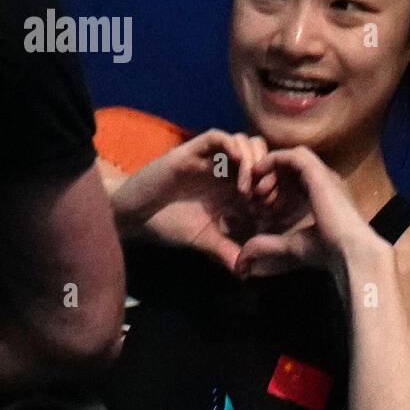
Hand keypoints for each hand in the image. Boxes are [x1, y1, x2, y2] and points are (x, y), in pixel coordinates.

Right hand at [112, 129, 272, 270]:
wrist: (134, 215)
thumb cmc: (168, 226)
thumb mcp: (203, 241)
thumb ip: (225, 251)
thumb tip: (247, 272)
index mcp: (233, 188)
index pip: (266, 175)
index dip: (275, 188)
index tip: (271, 210)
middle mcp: (225, 170)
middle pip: (261, 154)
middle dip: (268, 172)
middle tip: (262, 197)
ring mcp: (210, 159)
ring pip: (244, 142)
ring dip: (252, 160)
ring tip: (245, 188)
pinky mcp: (192, 151)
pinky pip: (218, 137)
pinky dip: (231, 144)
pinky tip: (235, 162)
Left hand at [234, 146, 384, 278]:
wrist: (350, 251)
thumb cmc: (327, 252)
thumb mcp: (290, 247)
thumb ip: (267, 247)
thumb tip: (242, 263)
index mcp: (325, 197)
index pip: (298, 180)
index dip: (276, 188)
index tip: (259, 205)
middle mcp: (327, 182)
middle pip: (294, 166)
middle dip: (270, 177)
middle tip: (253, 195)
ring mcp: (324, 175)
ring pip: (292, 157)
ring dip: (270, 168)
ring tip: (255, 186)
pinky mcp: (317, 172)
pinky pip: (292, 155)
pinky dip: (272, 160)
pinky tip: (258, 173)